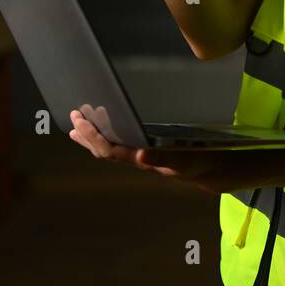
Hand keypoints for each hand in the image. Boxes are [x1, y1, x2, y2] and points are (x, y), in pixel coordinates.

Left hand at [68, 110, 238, 193]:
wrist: (210, 169)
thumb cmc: (197, 162)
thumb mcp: (184, 160)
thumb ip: (163, 158)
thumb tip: (140, 155)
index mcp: (143, 159)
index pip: (110, 150)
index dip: (93, 137)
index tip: (81, 122)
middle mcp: (138, 158)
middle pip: (105, 149)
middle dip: (88, 134)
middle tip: (74, 116)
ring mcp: (141, 156)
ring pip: (110, 148)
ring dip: (93, 136)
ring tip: (77, 126)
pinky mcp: (147, 151)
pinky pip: (120, 144)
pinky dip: (108, 135)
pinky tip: (104, 129)